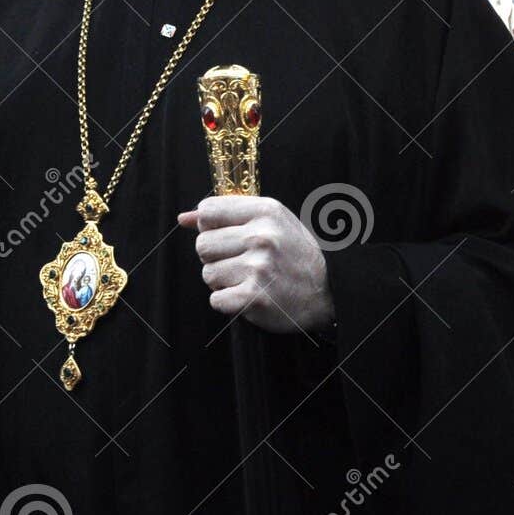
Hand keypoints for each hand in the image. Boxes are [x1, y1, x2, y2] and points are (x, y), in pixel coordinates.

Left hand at [177, 196, 333, 334]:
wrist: (329, 292)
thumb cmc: (294, 254)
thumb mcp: (269, 222)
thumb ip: (227, 214)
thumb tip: (183, 217)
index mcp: (265, 211)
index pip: (207, 211)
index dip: (211, 227)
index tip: (229, 236)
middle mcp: (262, 236)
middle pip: (202, 245)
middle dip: (216, 257)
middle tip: (242, 263)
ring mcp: (259, 267)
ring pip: (208, 274)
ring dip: (223, 282)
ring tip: (249, 280)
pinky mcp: (255, 297)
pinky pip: (216, 300)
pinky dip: (228, 303)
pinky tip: (249, 297)